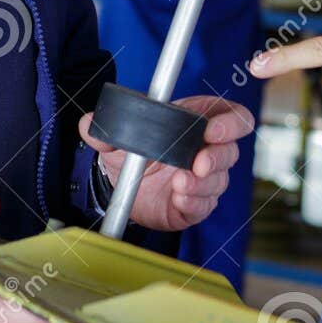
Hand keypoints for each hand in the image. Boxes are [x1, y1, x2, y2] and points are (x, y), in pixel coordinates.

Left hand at [79, 95, 253, 230]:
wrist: (122, 187)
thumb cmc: (132, 152)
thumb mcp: (117, 138)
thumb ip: (104, 129)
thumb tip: (88, 124)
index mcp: (198, 121)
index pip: (233, 117)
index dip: (231, 122)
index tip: (213, 129)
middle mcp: (208, 150)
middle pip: (230, 151)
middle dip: (217, 157)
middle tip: (199, 163)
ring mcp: (205, 180)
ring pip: (219, 181)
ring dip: (202, 183)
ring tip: (180, 183)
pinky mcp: (197, 204)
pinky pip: (205, 205)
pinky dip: (194, 202)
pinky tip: (179, 198)